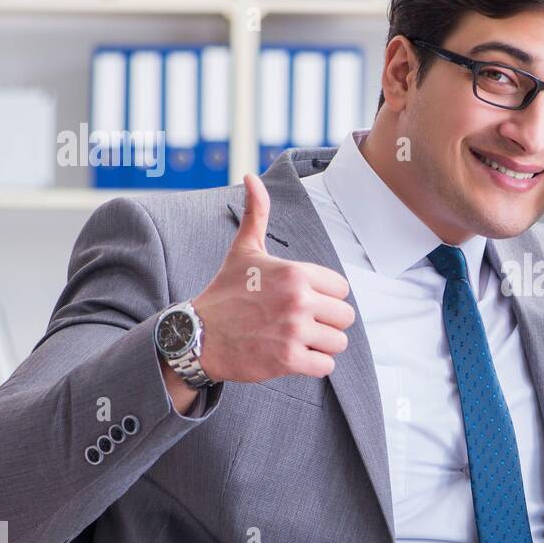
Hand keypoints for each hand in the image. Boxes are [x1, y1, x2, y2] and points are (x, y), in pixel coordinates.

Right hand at [191, 172, 355, 382]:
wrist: (198, 335)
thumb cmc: (226, 292)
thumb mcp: (244, 250)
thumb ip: (256, 214)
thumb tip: (251, 177)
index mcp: (295, 273)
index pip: (341, 289)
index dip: (325, 296)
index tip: (303, 300)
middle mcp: (298, 300)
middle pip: (345, 317)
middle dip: (327, 322)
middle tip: (301, 323)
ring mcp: (294, 331)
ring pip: (339, 342)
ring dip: (322, 345)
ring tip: (297, 339)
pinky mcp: (288, 359)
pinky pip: (326, 366)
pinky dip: (314, 365)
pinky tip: (294, 356)